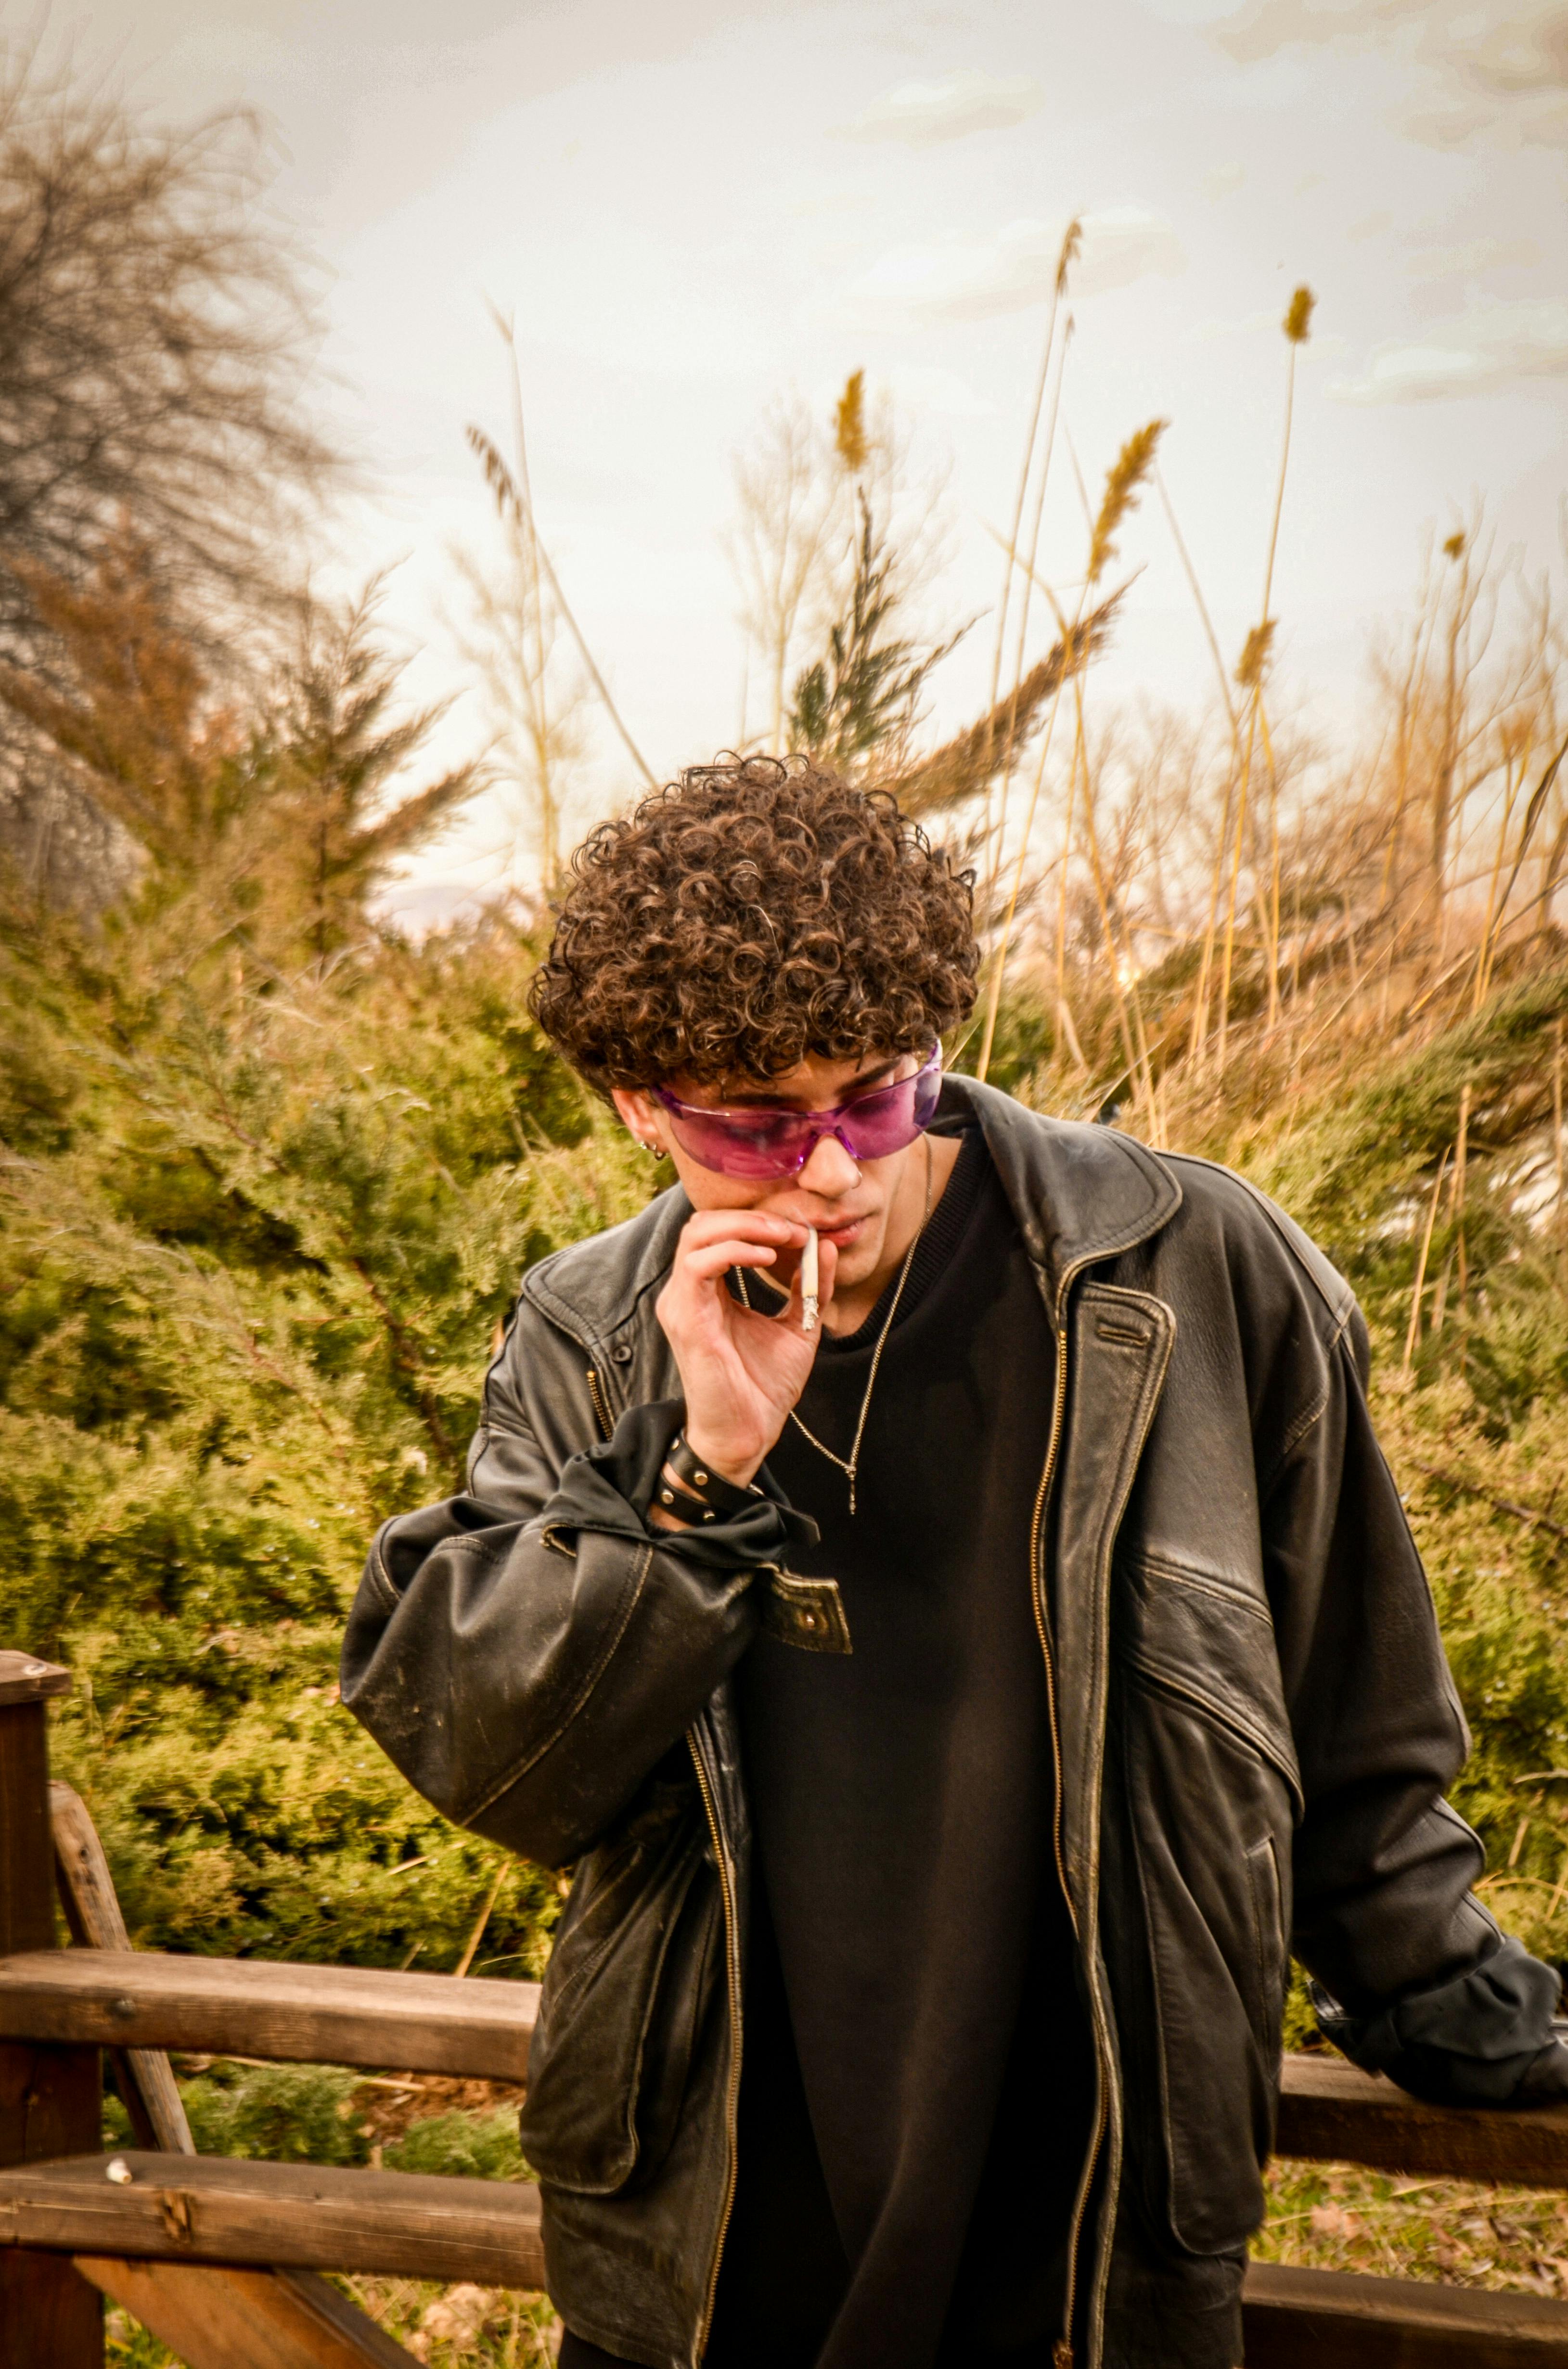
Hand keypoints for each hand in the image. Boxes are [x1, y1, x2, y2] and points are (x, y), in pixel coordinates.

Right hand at [654, 1209, 837, 1486]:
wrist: (747, 1434)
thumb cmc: (764, 1387)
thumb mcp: (798, 1325)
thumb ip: (809, 1286)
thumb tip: (823, 1245)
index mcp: (707, 1291)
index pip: (719, 1232)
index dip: (759, 1222)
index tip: (801, 1231)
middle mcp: (687, 1292)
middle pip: (703, 1223)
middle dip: (751, 1217)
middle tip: (792, 1228)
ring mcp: (680, 1302)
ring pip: (697, 1234)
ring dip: (745, 1227)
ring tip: (783, 1238)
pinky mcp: (685, 1319)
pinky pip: (699, 1264)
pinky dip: (735, 1250)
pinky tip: (767, 1258)